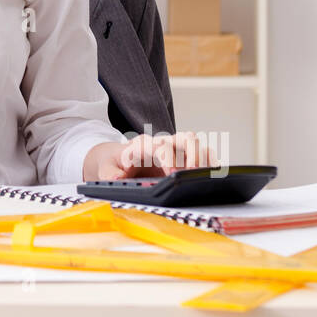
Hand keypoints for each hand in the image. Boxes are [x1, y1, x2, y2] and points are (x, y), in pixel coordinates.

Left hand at [82, 132, 216, 181]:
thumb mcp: (106, 171)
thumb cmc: (113, 164)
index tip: (171, 174)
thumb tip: (116, 179)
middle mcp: (160, 143)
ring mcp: (172, 148)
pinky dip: (208, 161)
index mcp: (142, 146)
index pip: (158, 146)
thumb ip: (109, 175)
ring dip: (202, 158)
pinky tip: (210, 174)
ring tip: (203, 176)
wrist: (115, 158)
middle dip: (192, 154)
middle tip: (192, 172)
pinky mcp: (181, 156)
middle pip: (183, 138)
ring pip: (194, 143)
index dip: (167, 158)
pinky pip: (201, 152)